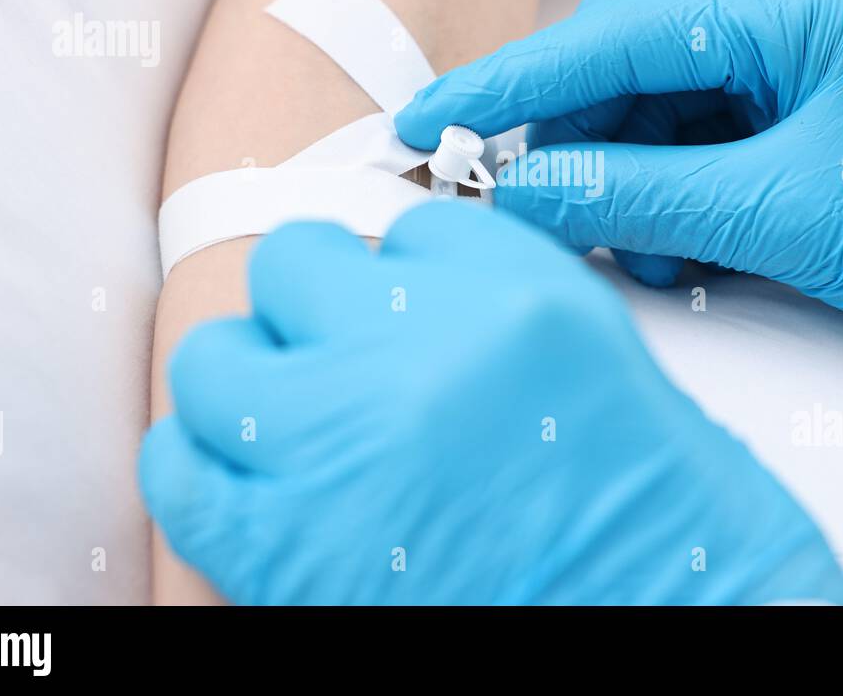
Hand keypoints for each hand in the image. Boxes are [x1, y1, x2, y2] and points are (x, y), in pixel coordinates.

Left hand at [140, 201, 842, 604]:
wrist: (663, 614)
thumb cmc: (645, 502)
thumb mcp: (593, 347)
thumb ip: (484, 288)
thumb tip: (388, 272)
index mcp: (511, 304)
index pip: (399, 228)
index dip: (392, 271)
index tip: (393, 302)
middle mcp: (420, 362)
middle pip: (293, 266)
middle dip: (314, 303)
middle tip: (344, 352)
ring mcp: (343, 455)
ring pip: (216, 359)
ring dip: (251, 378)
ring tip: (295, 416)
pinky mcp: (287, 554)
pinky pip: (179, 470)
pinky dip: (199, 462)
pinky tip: (248, 472)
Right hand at [395, 0, 842, 392]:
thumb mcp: (789, 215)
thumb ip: (646, 196)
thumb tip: (525, 191)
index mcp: (797, 11)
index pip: (621, 34)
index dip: (516, 82)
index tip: (433, 121)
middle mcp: (786, 27)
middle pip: (628, 64)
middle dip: (573, 136)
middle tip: (518, 199)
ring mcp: (790, 77)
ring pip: (656, 115)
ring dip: (625, 184)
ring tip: (646, 253)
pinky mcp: (792, 130)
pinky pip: (694, 153)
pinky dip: (669, 205)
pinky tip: (682, 254)